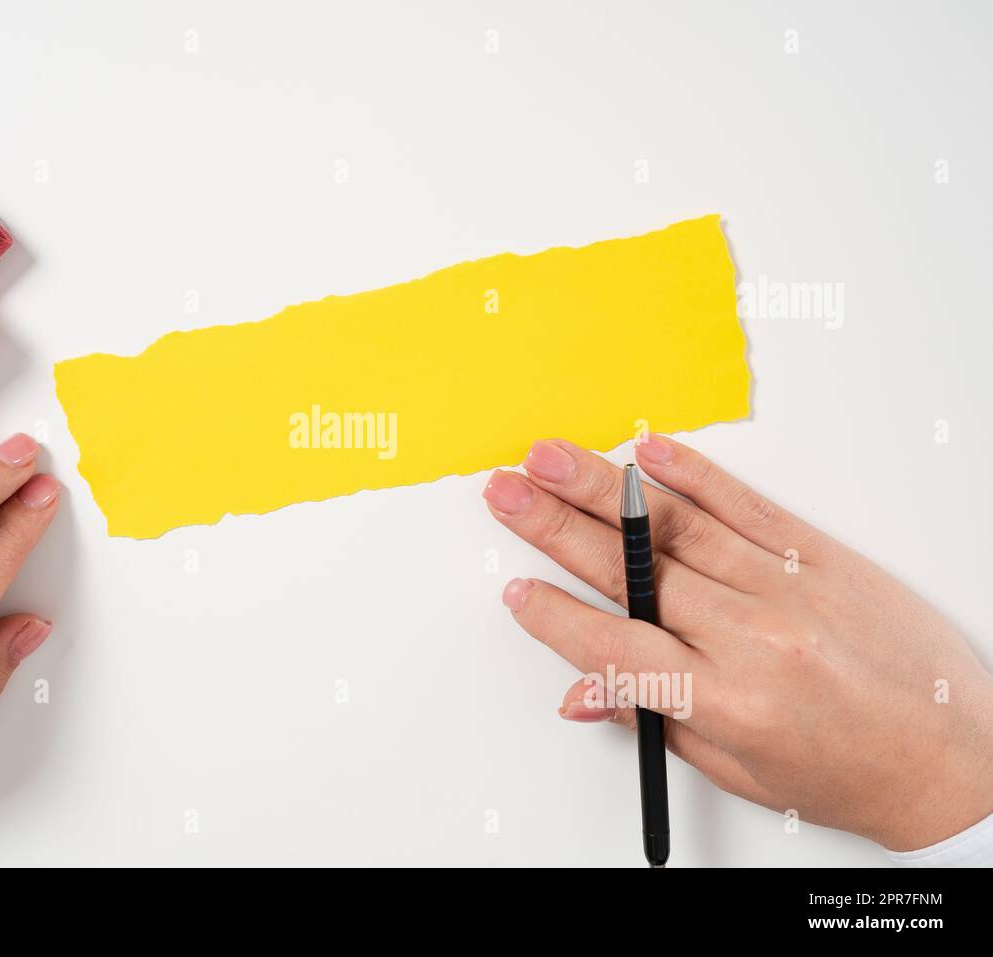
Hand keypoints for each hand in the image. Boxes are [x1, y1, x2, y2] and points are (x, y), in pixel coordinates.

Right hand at [483, 433, 992, 850]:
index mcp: (727, 700)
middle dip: (556, 526)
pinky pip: (745, 505)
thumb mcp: (739, 769)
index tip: (517, 589)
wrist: (957, 757)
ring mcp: (787, 586)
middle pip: (632, 571)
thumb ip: (656, 718)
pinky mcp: (819, 556)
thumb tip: (586, 690)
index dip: (556, 616)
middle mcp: (753, 635)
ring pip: (675, 527)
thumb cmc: (849, 771)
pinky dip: (693, 475)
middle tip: (507, 491)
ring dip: (602, 489)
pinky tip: (648, 453)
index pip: (615, 645)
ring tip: (551, 458)